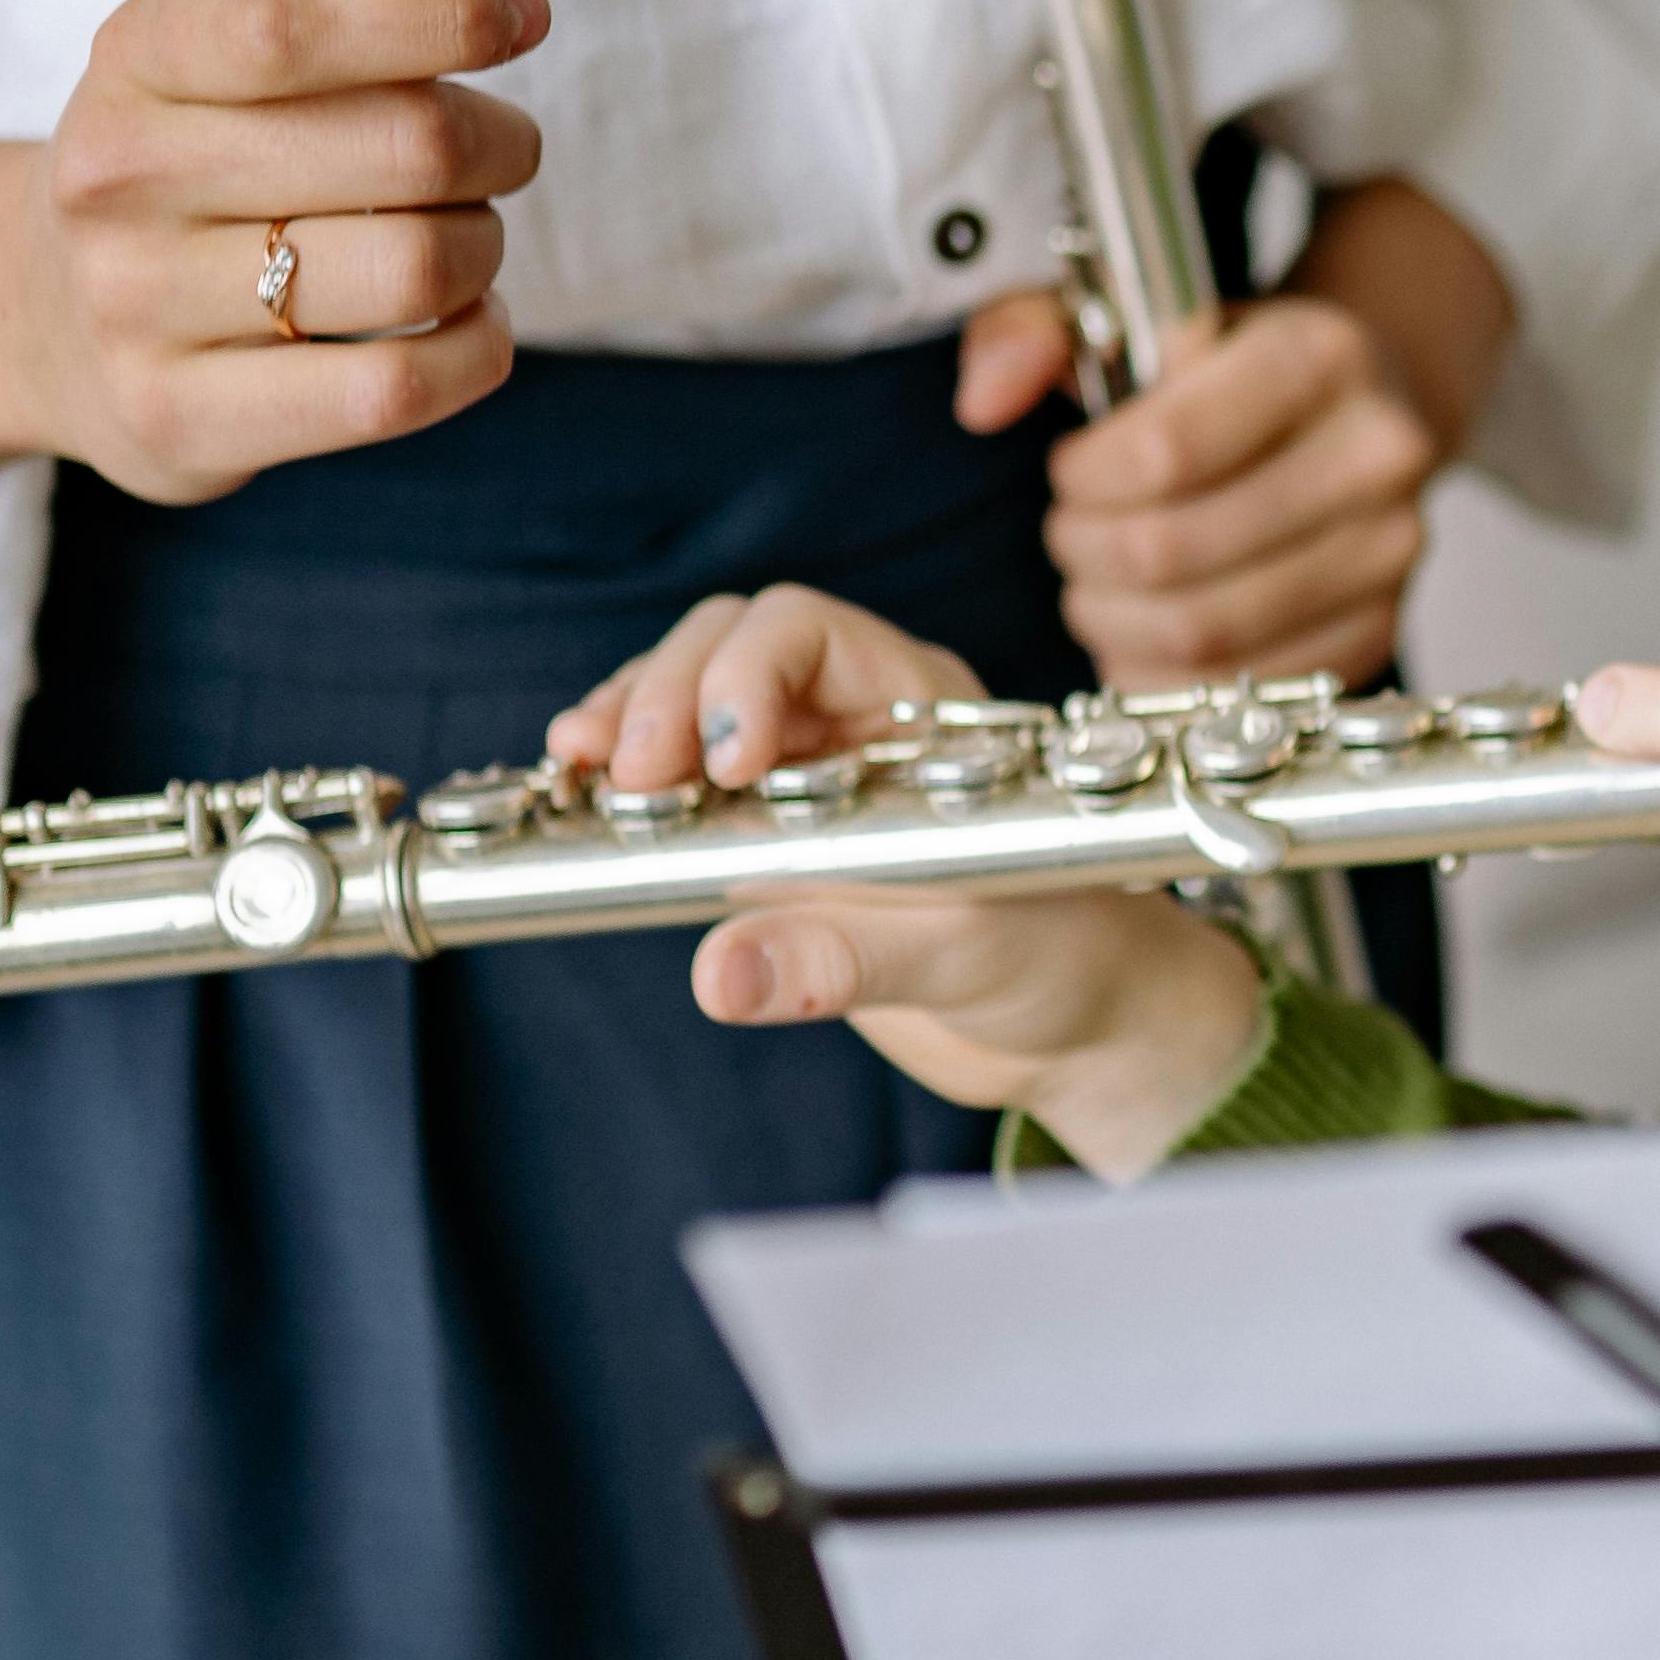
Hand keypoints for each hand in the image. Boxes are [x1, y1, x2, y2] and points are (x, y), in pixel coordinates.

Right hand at [0, 0, 545, 511]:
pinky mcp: (182, 419)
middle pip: (403, 147)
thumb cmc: (193, 163)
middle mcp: (119, 177)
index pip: (295, 27)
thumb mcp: (231, 59)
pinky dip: (477, 350)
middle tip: (504, 149)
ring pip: (416, 269)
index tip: (524, 14)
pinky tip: (468, 323)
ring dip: (485, 248)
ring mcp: (138, 306)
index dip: (438, 14)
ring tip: (465, 240)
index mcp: (136, 57)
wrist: (41, 316)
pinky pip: (394, 389)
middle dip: (498, 141)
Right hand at [547, 582, 1264, 1176]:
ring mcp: (800, 775)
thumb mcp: (967, 955)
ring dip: (627, 727)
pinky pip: (677, 787)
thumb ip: (845, 958)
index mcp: (922, 708)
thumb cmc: (1063, 961)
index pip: (807, 632)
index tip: (719, 762)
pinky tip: (578, 806)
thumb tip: (723, 971)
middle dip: (663, 695)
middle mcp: (855, 720)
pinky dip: (623, 788)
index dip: (744, 676)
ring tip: (579, 776)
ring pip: (686, 705)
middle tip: (622, 776)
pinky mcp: (760, 839)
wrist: (1081, 1028)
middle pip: (728, 648)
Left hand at [957, 179, 1518, 690]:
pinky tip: (1143, 634)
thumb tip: (983, 400)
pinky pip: (1241, 689)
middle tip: (1072, 535)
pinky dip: (1164, 677)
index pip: (1167, 451)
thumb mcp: (1132, 315)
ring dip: (1113, 621)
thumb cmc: (1231, 369)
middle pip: (1173, 552)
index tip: (1073, 471)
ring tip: (1099, 585)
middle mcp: (1377, 453)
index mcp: (1320, 355)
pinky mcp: (1377, 627)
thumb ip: (1034, 331)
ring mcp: (1389, 551)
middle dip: (1085, 553)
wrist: (1359, 405)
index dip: (1085, 478)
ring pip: (1202, 632)